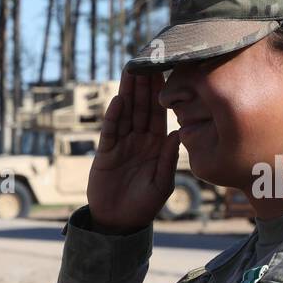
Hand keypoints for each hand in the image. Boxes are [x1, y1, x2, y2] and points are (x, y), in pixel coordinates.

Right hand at [86, 70, 179, 233]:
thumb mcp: (162, 184)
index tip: (167, 71)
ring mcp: (121, 144)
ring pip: (126, 113)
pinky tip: (118, 100)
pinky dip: (114, 116)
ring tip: (131, 71)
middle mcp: (139, 139)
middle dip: (144, 85)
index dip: (162, 92)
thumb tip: (178, 132)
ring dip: (128, 92)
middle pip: (142, 107)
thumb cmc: (144, 206)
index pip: (160, 113)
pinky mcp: (105, 152)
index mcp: (157, 144)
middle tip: (147, 60)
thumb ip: (168, 159)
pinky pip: (110, 131)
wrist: (118, 222)